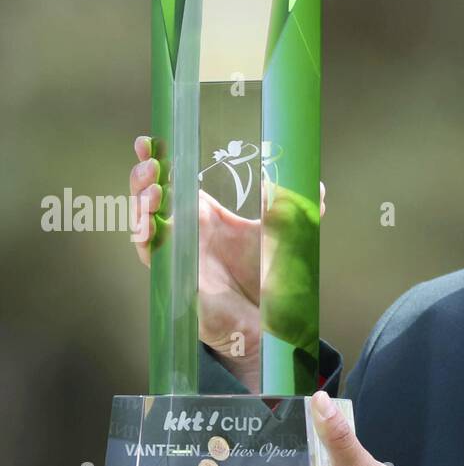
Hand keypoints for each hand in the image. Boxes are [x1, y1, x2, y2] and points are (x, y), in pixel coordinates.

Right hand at [129, 135, 326, 384]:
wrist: (268, 324)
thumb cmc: (268, 281)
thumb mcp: (283, 238)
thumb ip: (296, 211)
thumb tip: (319, 187)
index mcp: (204, 214)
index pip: (172, 179)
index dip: (159, 159)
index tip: (153, 140)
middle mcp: (184, 230)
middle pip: (149, 194)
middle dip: (144, 175)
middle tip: (153, 162)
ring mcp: (176, 253)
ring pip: (142, 220)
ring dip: (141, 201)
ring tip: (155, 190)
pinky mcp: (175, 277)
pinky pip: (150, 253)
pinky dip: (145, 236)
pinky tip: (150, 223)